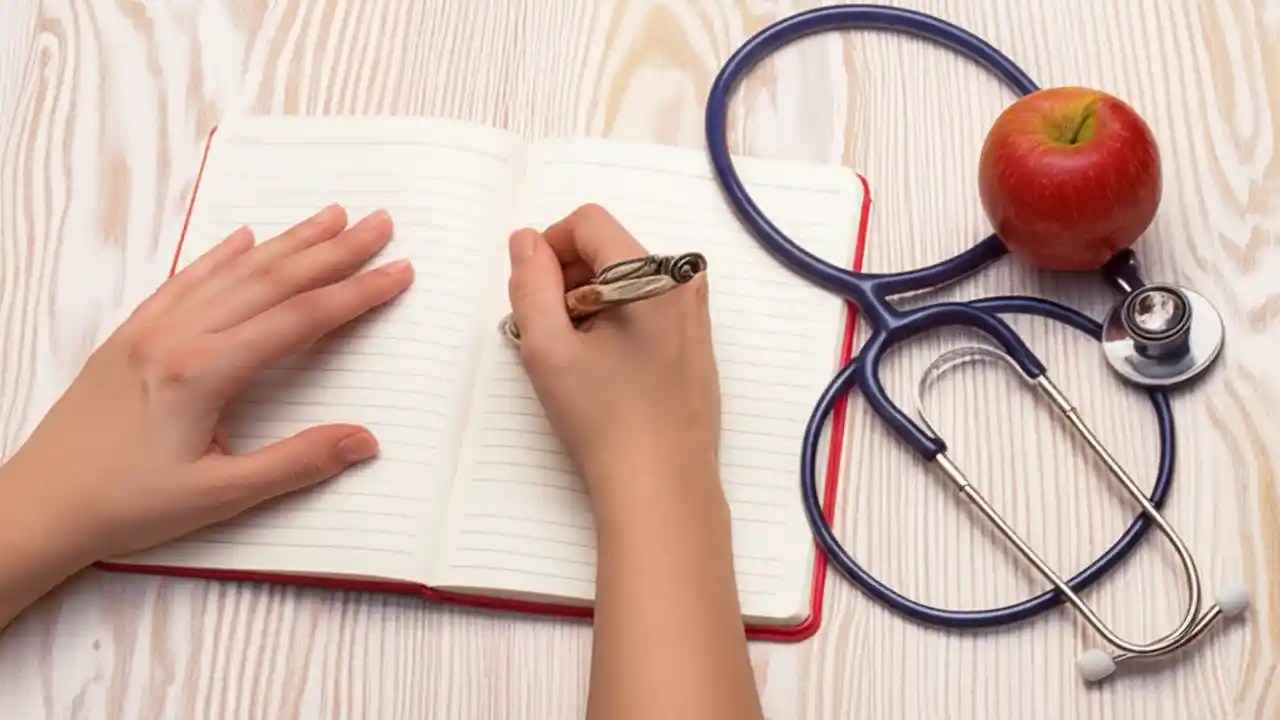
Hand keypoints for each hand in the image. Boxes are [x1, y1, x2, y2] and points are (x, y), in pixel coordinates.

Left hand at [1, 205, 412, 567]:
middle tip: (379, 224)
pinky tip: (244, 237)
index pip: (299, 320)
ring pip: (232, 272)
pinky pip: (184, 281)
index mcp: (202, 371)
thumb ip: (295, 463)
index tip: (397, 271)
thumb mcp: (217, 495)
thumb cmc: (123, 507)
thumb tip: (364, 440)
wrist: (37, 507)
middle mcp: (178, 337)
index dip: (355, 294)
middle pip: (272, 280)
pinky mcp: (130, 336)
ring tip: (330, 217)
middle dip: (333, 251)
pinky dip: (220, 256)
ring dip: (287, 242)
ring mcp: (150, 330)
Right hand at [505, 204, 720, 515]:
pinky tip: (604, 370)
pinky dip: (617, 322)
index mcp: (652, 275)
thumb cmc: (603, 420)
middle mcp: (683, 284)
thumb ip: (529, 283)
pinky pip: (649, 308)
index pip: (589, 222)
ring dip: (590, 302)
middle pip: (610, 248)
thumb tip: (526, 241)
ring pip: (628, 279)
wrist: (662, 486)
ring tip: (573, 356)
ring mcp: (696, 315)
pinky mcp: (698, 344)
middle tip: (546, 332)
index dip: (549, 246)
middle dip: (567, 278)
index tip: (531, 292)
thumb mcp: (548, 349)